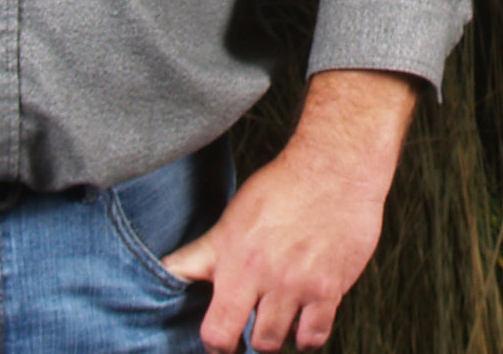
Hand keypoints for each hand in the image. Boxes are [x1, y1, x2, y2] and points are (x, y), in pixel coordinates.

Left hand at [164, 69, 419, 350]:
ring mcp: (298, 284)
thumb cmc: (281, 187)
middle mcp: (265, 277)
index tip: (223, 338)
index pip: (215, 330)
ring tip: (277, 321)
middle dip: (244, 342)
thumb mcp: (232, 218)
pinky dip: (307, 336)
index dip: (216, 342)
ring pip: (276, 342)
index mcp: (234, 262)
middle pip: (247, 341)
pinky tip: (305, 320)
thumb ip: (202, 255)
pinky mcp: (330, 287)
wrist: (335, 166)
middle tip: (249, 332)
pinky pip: (314, 336)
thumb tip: (168, 272)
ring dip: (275, 336)